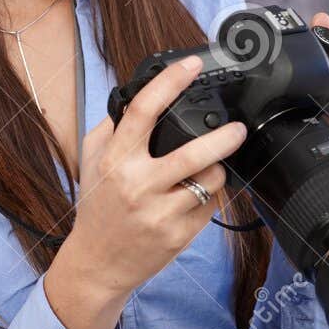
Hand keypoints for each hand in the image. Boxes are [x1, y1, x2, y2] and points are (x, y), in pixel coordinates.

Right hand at [44, 55, 248, 328]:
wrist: (96, 264)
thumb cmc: (97, 209)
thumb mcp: (92, 163)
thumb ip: (111, 130)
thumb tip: (138, 96)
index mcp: (116, 161)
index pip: (143, 111)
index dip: (170, 82)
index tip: (191, 64)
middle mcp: (138, 186)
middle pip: (192, 153)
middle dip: (223, 137)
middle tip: (237, 128)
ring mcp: (160, 214)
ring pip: (209, 181)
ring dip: (217, 169)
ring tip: (212, 166)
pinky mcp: (178, 237)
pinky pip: (209, 206)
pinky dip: (210, 195)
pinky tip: (197, 195)